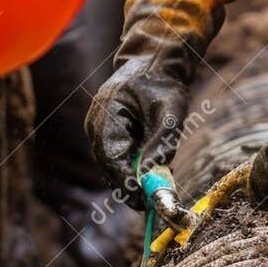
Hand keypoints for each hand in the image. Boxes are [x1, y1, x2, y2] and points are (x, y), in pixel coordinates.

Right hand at [85, 55, 191, 210]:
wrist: (154, 63)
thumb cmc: (163, 83)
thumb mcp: (169, 112)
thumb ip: (161, 142)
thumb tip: (153, 173)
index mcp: (107, 115)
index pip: (111, 159)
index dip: (127, 183)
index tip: (145, 201)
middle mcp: (97, 123)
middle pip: (109, 165)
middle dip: (129, 186)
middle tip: (151, 204)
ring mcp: (100, 127)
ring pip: (113, 163)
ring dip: (132, 178)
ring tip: (156, 188)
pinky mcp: (108, 132)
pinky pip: (117, 156)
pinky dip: (132, 167)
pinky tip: (151, 171)